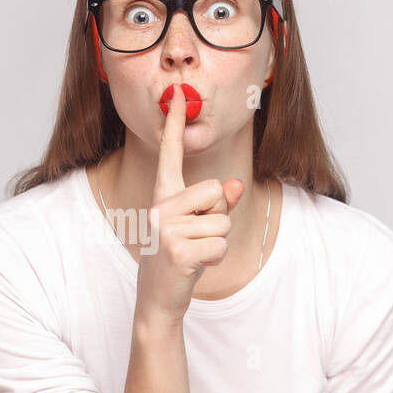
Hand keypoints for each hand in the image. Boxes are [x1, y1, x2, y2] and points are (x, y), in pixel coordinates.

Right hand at [135, 84, 244, 327]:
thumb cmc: (177, 258)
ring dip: (217, 242)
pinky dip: (215, 259)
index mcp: (163, 196)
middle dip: (218, 217)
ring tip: (195, 253)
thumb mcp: (195, 228)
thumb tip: (235, 186)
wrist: (157, 299)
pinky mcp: (177, 251)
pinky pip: (220, 244)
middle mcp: (159, 207)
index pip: (169, 154)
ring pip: (222, 221)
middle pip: (214, 192)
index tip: (178, 94)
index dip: (174, 125)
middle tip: (196, 238)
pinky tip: (195, 267)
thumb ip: (217, 205)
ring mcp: (165, 228)